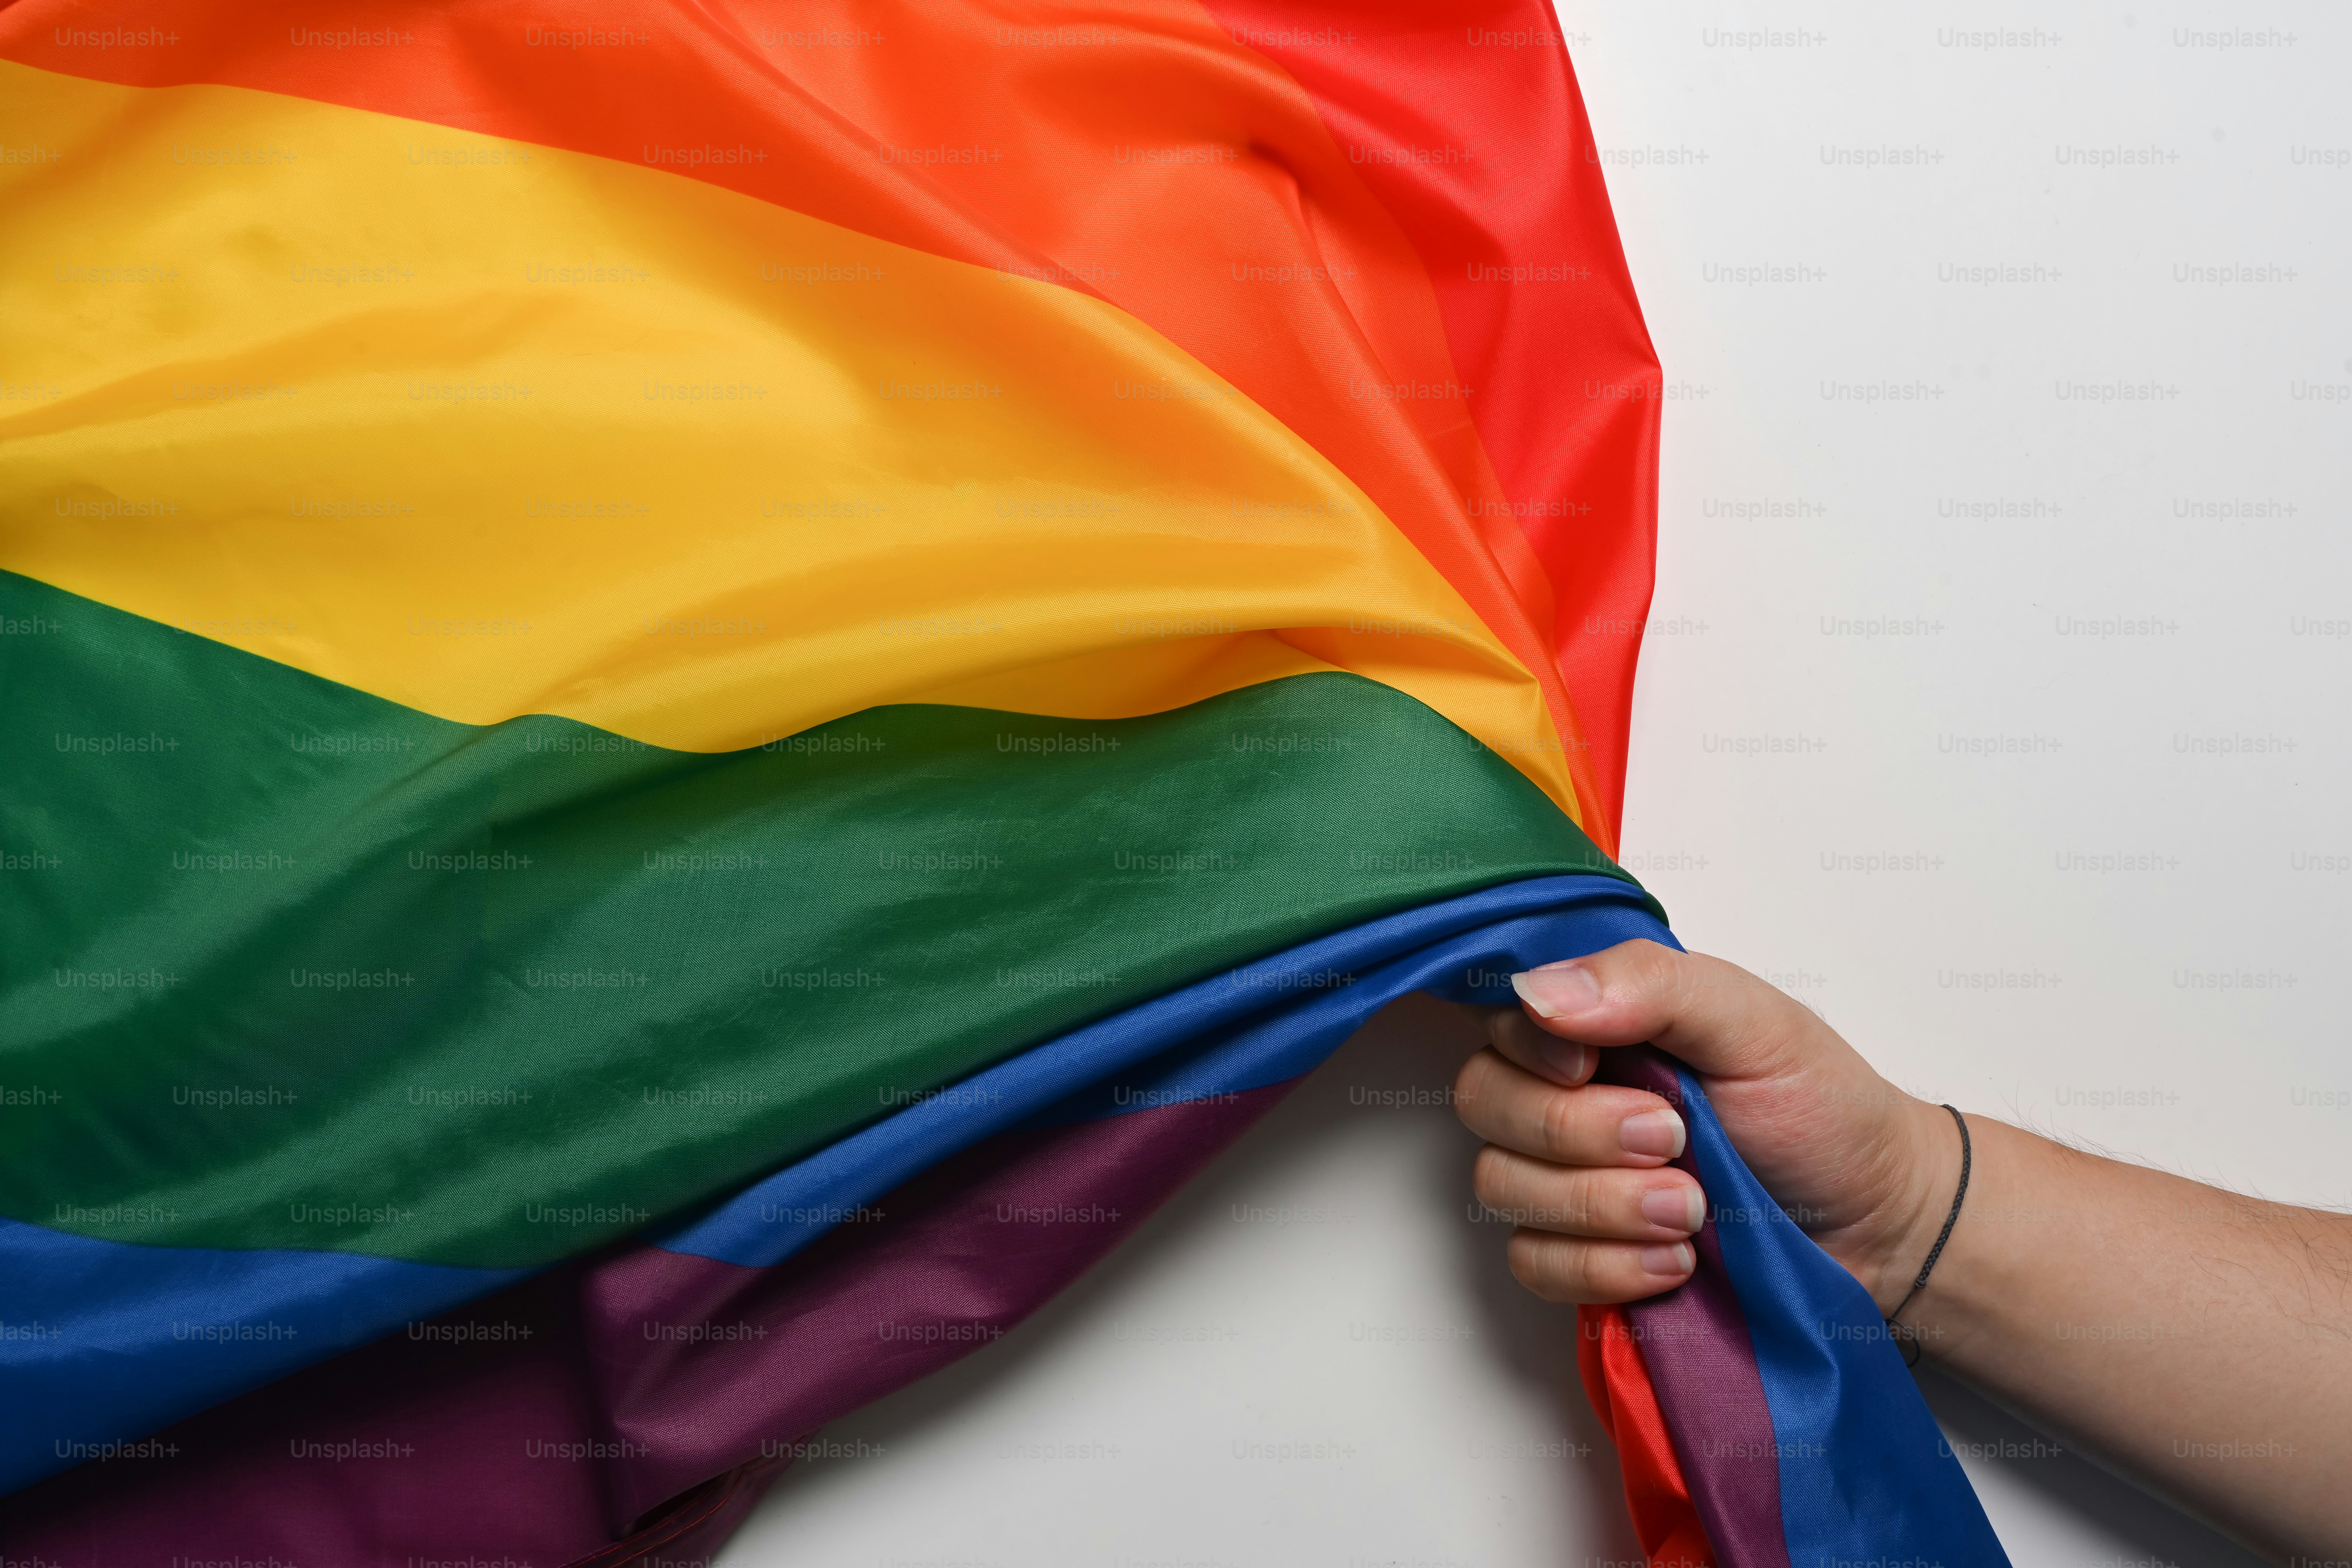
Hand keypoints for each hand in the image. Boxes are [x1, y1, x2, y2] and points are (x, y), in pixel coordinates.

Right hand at [1453, 938, 1960, 1310]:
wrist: (1879, 1224)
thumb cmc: (1822, 1110)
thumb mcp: (1757, 1022)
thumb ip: (1651, 984)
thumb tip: (1539, 991)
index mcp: (1597, 1021)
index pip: (1499, 1016)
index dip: (1530, 1047)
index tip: (1595, 1064)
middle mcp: (1565, 1092)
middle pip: (1486, 1102)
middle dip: (1578, 1133)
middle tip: (1676, 1140)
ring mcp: (1565, 1179)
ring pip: (1503, 1187)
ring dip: (1603, 1207)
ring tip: (1695, 1214)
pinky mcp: (1579, 1255)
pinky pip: (1532, 1263)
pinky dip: (1605, 1268)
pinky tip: (1677, 1262)